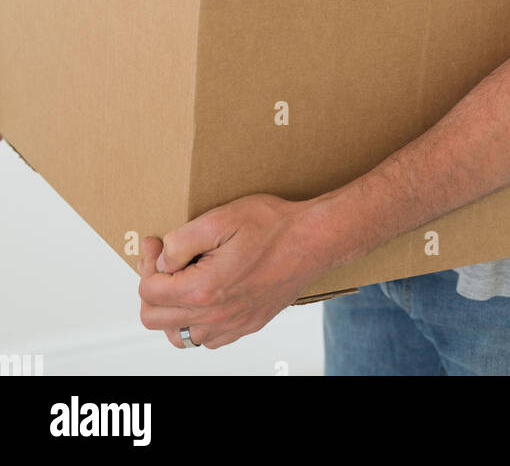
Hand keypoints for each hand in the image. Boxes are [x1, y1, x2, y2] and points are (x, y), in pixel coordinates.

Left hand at [137, 192, 328, 349]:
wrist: (312, 241)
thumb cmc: (273, 227)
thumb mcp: (220, 219)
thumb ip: (181, 242)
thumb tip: (160, 259)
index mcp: (203, 290)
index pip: (148, 291)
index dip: (147, 262)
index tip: (156, 242)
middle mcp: (215, 316)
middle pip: (155, 318)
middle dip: (152, 286)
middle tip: (165, 259)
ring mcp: (231, 325)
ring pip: (178, 335)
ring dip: (171, 309)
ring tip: (181, 280)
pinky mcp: (246, 326)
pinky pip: (206, 340)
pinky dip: (196, 322)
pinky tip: (205, 295)